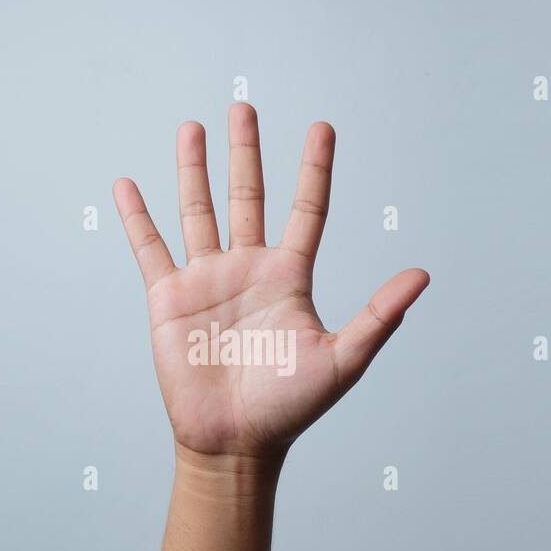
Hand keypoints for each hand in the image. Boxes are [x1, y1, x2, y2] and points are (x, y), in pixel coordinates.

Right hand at [114, 103, 428, 462]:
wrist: (234, 443)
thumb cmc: (290, 407)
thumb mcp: (343, 359)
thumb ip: (380, 315)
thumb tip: (423, 274)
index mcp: (290, 278)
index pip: (306, 210)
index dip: (314, 169)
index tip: (322, 127)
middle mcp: (248, 269)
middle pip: (248, 197)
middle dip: (245, 152)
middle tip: (244, 107)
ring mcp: (207, 280)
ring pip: (198, 211)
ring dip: (194, 169)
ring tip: (192, 126)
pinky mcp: (169, 298)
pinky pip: (151, 248)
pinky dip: (138, 217)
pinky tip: (128, 185)